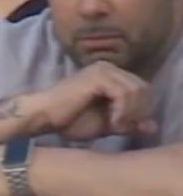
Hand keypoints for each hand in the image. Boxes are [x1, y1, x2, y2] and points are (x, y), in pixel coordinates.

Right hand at [27, 61, 155, 140]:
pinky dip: (123, 111)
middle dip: (138, 112)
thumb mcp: (107, 124)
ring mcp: (103, 69)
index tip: (126, 127)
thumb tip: (152, 126)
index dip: (141, 111)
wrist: (42, 116)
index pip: (143, 89)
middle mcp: (109, 67)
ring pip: (137, 91)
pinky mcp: (97, 77)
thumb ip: (129, 123)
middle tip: (121, 127)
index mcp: (112, 75)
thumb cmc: (69, 120)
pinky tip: (112, 121)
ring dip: (131, 113)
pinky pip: (124, 94)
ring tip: (115, 125)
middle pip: (144, 88)